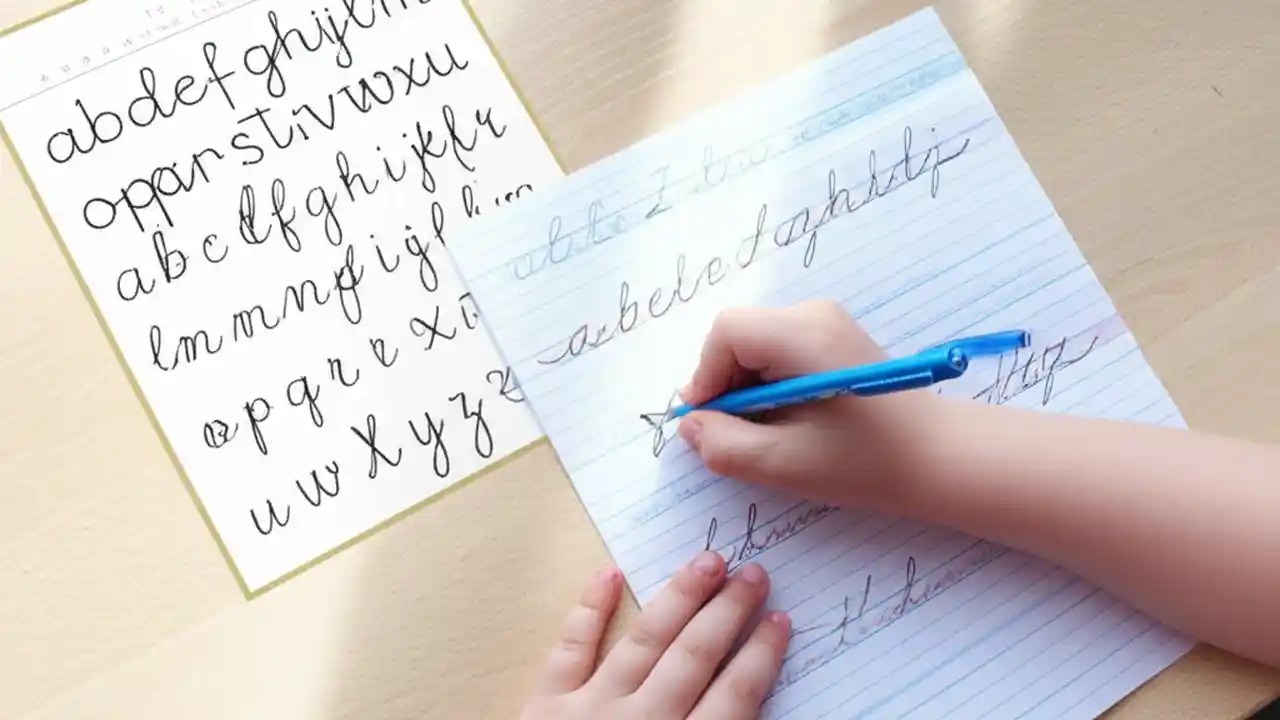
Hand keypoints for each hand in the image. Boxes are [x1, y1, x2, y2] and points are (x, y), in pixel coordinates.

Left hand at [520, 552, 789, 719]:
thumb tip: (746, 715)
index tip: (781, 620)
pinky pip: (570, 647)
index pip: (734, 700)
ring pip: (644, 642)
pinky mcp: (544, 706)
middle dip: (728, 612)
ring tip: (707, 560)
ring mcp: (589, 711)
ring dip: (680, 598)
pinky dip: (591, 608)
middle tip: (755, 571)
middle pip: (695, 658)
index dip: (761, 657)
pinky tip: (610, 572)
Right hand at [677, 300, 940, 510]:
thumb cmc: (868, 462)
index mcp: (803, 334)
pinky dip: (768, 384)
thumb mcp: (785, 464)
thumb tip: (691, 424)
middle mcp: (813, 314)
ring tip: (769, 431)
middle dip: (726, 384)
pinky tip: (790, 419)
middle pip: (738, 336)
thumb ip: (725, 444)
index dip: (706, 378)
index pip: (726, 334)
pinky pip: (777, 350)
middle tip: (739, 434)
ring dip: (747, 387)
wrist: (940, 457)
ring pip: (755, 345)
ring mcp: (826, 322)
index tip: (710, 423)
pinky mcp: (833, 338)